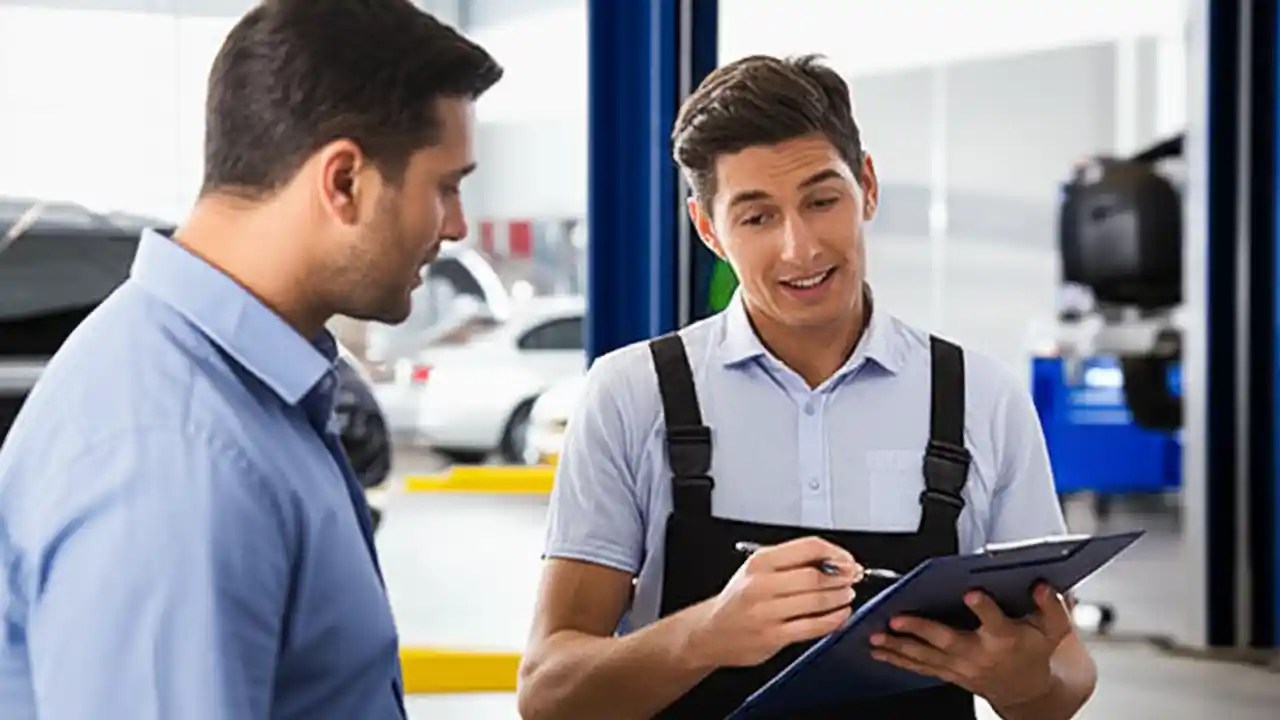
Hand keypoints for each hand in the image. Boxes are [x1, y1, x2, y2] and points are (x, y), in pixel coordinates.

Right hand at [685, 536, 861, 668]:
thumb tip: (833, 561)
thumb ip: (791, 563)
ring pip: (816, 601)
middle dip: (842, 577)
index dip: (835, 553)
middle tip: (853, 578)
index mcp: (760, 562)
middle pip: (815, 576)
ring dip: (840, 598)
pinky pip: (813, 626)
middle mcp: (761, 585)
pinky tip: (840, 615)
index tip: (848, 560)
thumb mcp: (757, 570)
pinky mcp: (773, 636)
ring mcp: (766, 612)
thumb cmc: (739, 600)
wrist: (711, 632)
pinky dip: (833, 620)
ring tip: (847, 595)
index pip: (808, 547)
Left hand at [868, 583, 1072, 709]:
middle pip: (949, 641)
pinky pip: (921, 668)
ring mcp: (962, 666)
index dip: (984, 607)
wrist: (1029, 690)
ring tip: (876, 637)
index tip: (971, 593)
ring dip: (899, 647)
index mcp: (1006, 637)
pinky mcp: (949, 673)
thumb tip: (1040, 585)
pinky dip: (897, 660)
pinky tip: (877, 652)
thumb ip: (1051, 605)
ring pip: (927, 657)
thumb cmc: (1035, 650)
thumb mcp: (1054, 628)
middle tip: (898, 618)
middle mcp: (981, 653)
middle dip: (922, 629)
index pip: (995, 620)